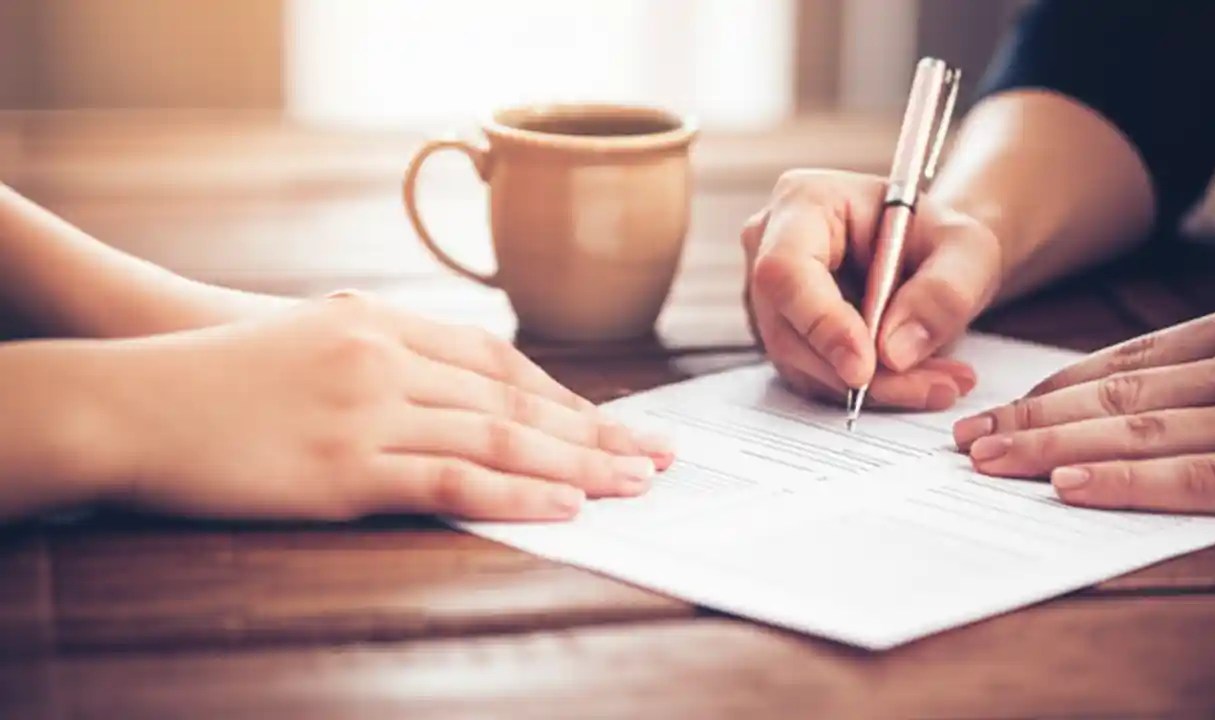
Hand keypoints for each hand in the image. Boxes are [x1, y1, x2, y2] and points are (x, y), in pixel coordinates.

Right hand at [100, 292, 672, 520]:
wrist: (136, 398)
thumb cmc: (221, 374)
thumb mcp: (313, 339)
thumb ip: (386, 356)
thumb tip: (449, 392)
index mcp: (382, 321)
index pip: (498, 361)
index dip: (563, 396)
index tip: (610, 422)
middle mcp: (388, 358)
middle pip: (515, 400)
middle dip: (596, 430)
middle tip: (661, 453)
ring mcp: (370, 411)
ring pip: (499, 439)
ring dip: (578, 464)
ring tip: (637, 484)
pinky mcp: (346, 468)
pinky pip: (453, 483)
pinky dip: (516, 494)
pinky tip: (565, 505)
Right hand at [741, 170, 1001, 408]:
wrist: (931, 255)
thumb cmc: (940, 238)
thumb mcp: (968, 251)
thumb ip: (942, 293)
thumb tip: (894, 351)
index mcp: (804, 202)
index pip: (787, 269)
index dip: (820, 322)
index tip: (864, 369)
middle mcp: (770, 245)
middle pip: (788, 327)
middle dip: (858, 370)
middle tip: (931, 385)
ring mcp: (768, 295)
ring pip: (799, 362)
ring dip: (871, 386)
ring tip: (939, 382)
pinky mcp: (781, 333)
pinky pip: (811, 377)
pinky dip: (864, 390)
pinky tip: (914, 381)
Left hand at [955, 268, 1214, 514]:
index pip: (1134, 360)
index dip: (1059, 387)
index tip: (1002, 408)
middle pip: (1117, 395)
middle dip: (1032, 417)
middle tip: (965, 438)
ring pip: (1138, 431)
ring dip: (1053, 446)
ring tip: (989, 461)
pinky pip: (1200, 478)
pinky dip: (1130, 480)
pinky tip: (1067, 486)